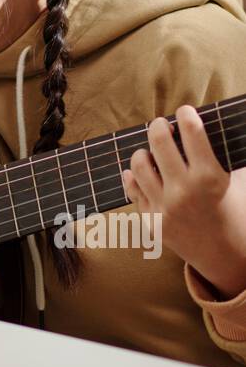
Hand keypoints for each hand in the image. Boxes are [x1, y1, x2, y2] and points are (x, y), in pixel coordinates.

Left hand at [122, 105, 245, 298]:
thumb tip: (201, 127)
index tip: (184, 110)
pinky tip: (139, 171)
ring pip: (139, 164)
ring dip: (144, 152)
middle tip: (161, 125)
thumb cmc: (233, 212)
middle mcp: (183, 190)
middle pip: (159, 141)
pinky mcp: (151, 221)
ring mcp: (164, 207)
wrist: (225, 255)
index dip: (186, 114)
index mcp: (210, 177)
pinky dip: (133, 176)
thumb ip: (219, 157)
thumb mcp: (234, 182)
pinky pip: (132, 189)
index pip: (192, 132)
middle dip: (159, 126)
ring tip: (151, 152)